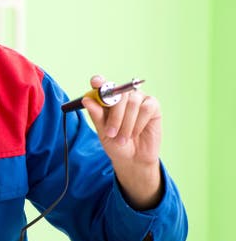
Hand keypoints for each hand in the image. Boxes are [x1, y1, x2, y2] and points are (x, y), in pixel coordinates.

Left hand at [82, 75, 162, 209]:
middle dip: (114, 116)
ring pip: (132, 102)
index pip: (103, 84)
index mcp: (107, 99)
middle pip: (119, 94)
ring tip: (123, 138)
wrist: (132, 158)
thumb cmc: (115, 142)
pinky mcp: (153, 105)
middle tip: (111, 133)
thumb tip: (87, 100)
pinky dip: (139, 122)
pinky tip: (135, 133)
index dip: (100, 82)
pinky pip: (146, 108)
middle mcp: (123, 95)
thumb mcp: (102, 131)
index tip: (96, 83)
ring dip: (126, 123)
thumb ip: (96, 115)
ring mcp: (138, 99)